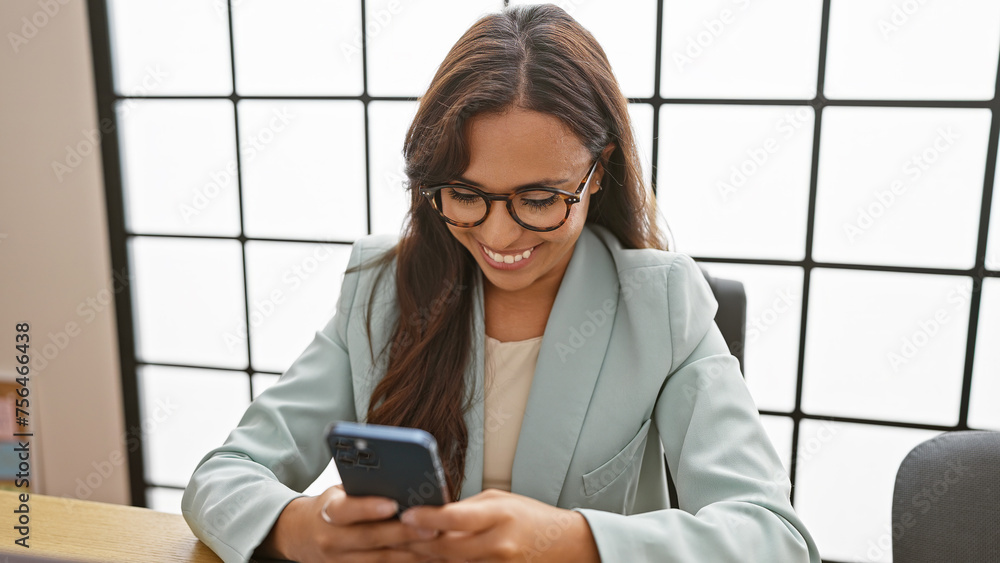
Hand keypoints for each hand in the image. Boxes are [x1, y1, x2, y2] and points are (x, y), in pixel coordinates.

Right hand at [258, 485, 441, 562]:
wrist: (301, 536)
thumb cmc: (330, 506)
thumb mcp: (339, 491)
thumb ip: (363, 488)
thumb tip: (402, 480)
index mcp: (328, 511)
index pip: (346, 510)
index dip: (368, 508)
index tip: (393, 504)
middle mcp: (332, 539)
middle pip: (370, 538)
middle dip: (403, 533)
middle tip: (431, 528)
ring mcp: (340, 560)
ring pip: (381, 559)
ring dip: (412, 554)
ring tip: (438, 545)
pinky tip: (428, 557)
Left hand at [399, 489, 599, 561]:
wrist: (563, 545)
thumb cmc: (530, 517)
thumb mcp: (499, 500)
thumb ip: (466, 509)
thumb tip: (432, 513)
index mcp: (499, 515)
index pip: (455, 517)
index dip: (426, 517)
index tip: (405, 514)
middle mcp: (498, 544)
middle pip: (446, 547)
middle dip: (416, 541)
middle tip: (392, 533)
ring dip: (424, 557)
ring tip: (401, 547)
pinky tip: (428, 558)